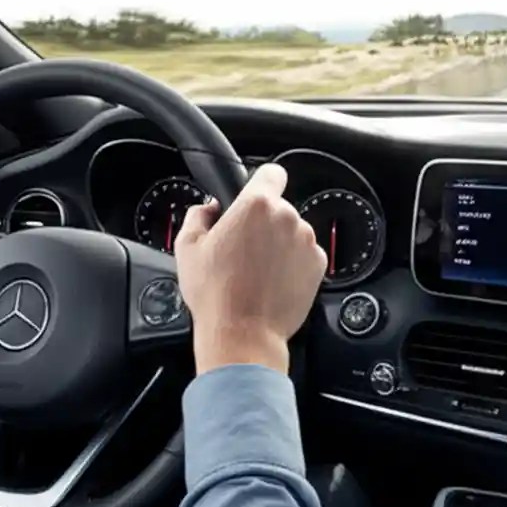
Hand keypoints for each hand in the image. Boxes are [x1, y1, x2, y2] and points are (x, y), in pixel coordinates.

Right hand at [175, 164, 325, 373]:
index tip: (254, 195)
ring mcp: (306, 242)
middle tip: (242, 248)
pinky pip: (305, 255)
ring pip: (292, 232)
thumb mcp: (188, 247)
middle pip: (278, 208)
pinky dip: (292, 264)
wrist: (243, 333)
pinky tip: (272, 282)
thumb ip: (199, 215)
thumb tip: (209, 208)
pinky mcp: (318, 265)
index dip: (261, 183)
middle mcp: (288, 217)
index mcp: (257, 205)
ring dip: (279, 244)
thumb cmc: (215, 293)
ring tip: (256, 270)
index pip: (271, 173)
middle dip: (263, 223)